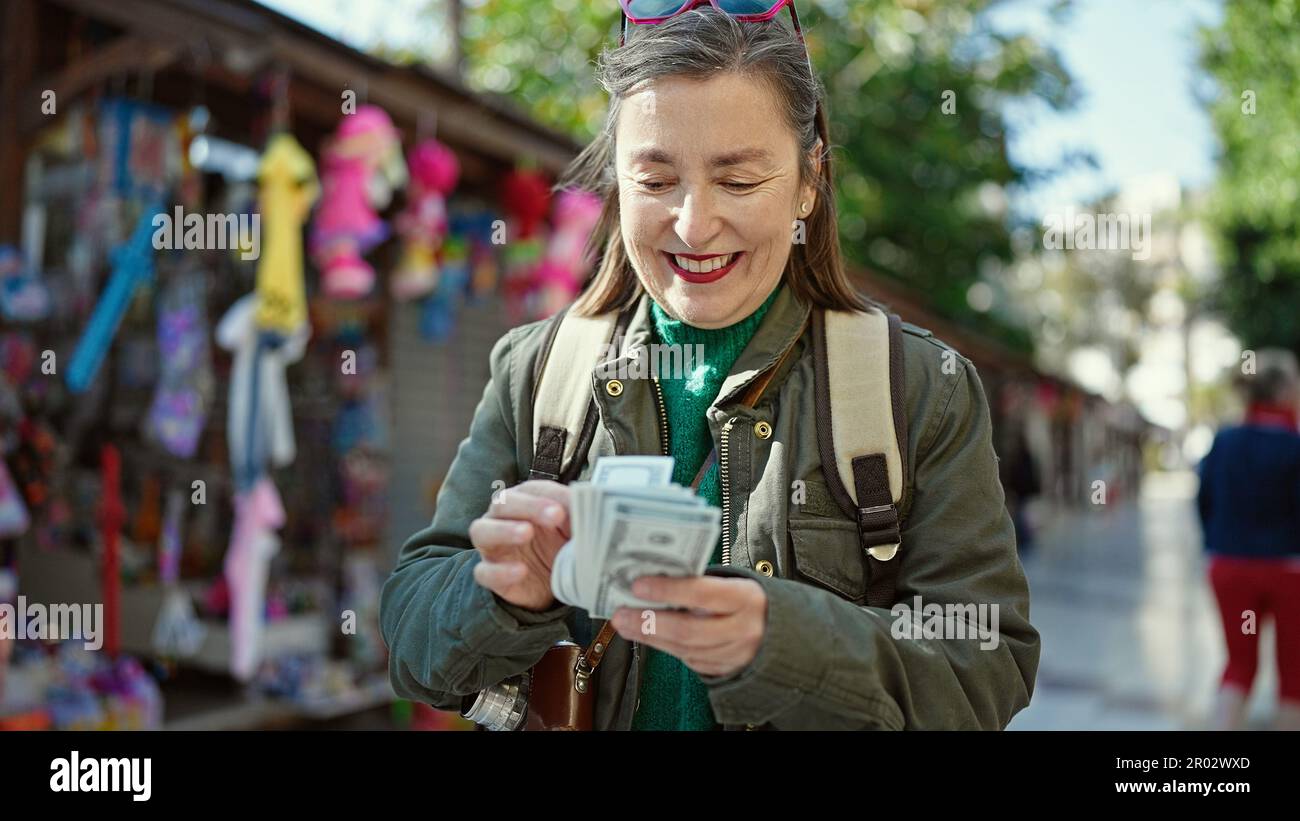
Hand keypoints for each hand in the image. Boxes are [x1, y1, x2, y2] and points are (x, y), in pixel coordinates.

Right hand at [468, 480, 570, 611]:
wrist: (549, 583)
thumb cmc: (558, 546)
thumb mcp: (572, 531)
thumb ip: (580, 518)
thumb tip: (595, 510)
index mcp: (524, 501)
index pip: (532, 489)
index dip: (550, 495)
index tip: (572, 504)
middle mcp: (501, 518)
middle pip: (503, 503)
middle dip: (529, 506)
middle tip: (555, 515)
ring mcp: (492, 546)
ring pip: (482, 531)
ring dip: (504, 530)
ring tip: (527, 533)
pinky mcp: (490, 573)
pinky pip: (484, 571)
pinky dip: (500, 571)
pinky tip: (520, 571)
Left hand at [611, 575, 766, 678]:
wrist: (779, 630)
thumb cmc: (747, 600)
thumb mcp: (732, 584)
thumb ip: (699, 583)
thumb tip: (655, 579)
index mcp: (746, 598)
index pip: (702, 593)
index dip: (668, 589)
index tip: (639, 585)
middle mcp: (743, 629)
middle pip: (688, 630)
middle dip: (649, 622)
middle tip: (622, 613)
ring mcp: (735, 654)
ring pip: (685, 649)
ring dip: (649, 637)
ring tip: (626, 624)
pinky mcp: (726, 669)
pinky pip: (690, 660)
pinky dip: (665, 647)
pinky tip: (648, 636)